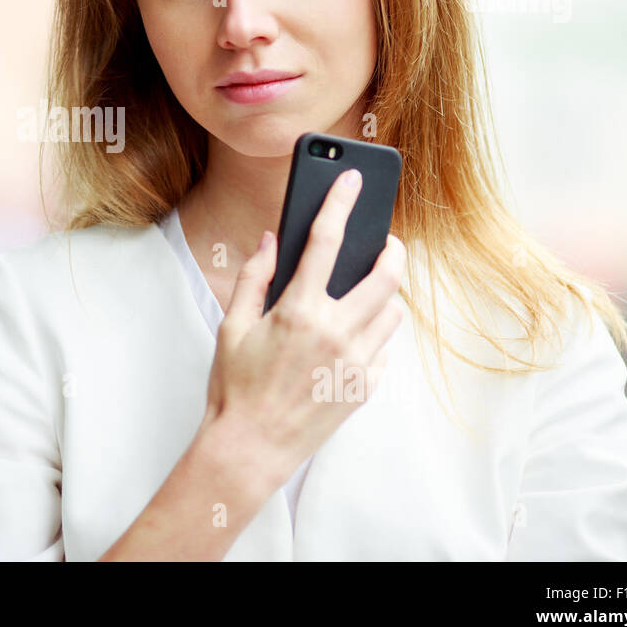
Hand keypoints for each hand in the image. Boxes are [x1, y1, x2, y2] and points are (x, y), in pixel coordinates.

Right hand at [201, 168, 406, 486]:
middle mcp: (335, 332)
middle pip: (386, 274)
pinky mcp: (366, 387)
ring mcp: (356, 362)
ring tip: (364, 292)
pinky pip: (384, 348)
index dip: (339, 202)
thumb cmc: (235, 386)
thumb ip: (254, 276)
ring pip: (393, 312)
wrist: (251, 448)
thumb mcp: (233, 325)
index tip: (350, 179)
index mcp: (298, 310)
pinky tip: (350, 337)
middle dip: (391, 248)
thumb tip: (273, 239)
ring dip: (384, 295)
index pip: (326, 240)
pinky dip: (374, 335)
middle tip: (386, 241)